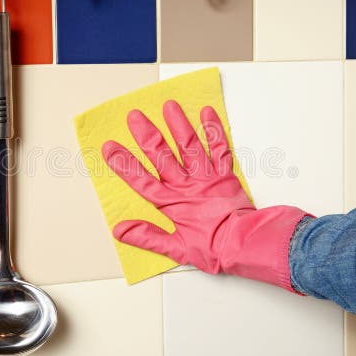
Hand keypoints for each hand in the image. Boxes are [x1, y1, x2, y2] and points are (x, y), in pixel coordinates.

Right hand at [103, 100, 309, 289]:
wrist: (244, 243)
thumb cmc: (213, 247)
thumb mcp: (176, 249)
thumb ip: (147, 237)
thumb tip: (120, 230)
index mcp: (172, 203)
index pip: (142, 181)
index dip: (125, 165)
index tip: (110, 147)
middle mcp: (186, 185)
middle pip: (162, 156)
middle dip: (147, 135)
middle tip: (134, 116)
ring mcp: (206, 177)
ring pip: (189, 146)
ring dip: (178, 125)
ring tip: (169, 105)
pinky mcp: (225, 175)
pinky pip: (219, 149)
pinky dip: (214, 130)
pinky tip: (207, 113)